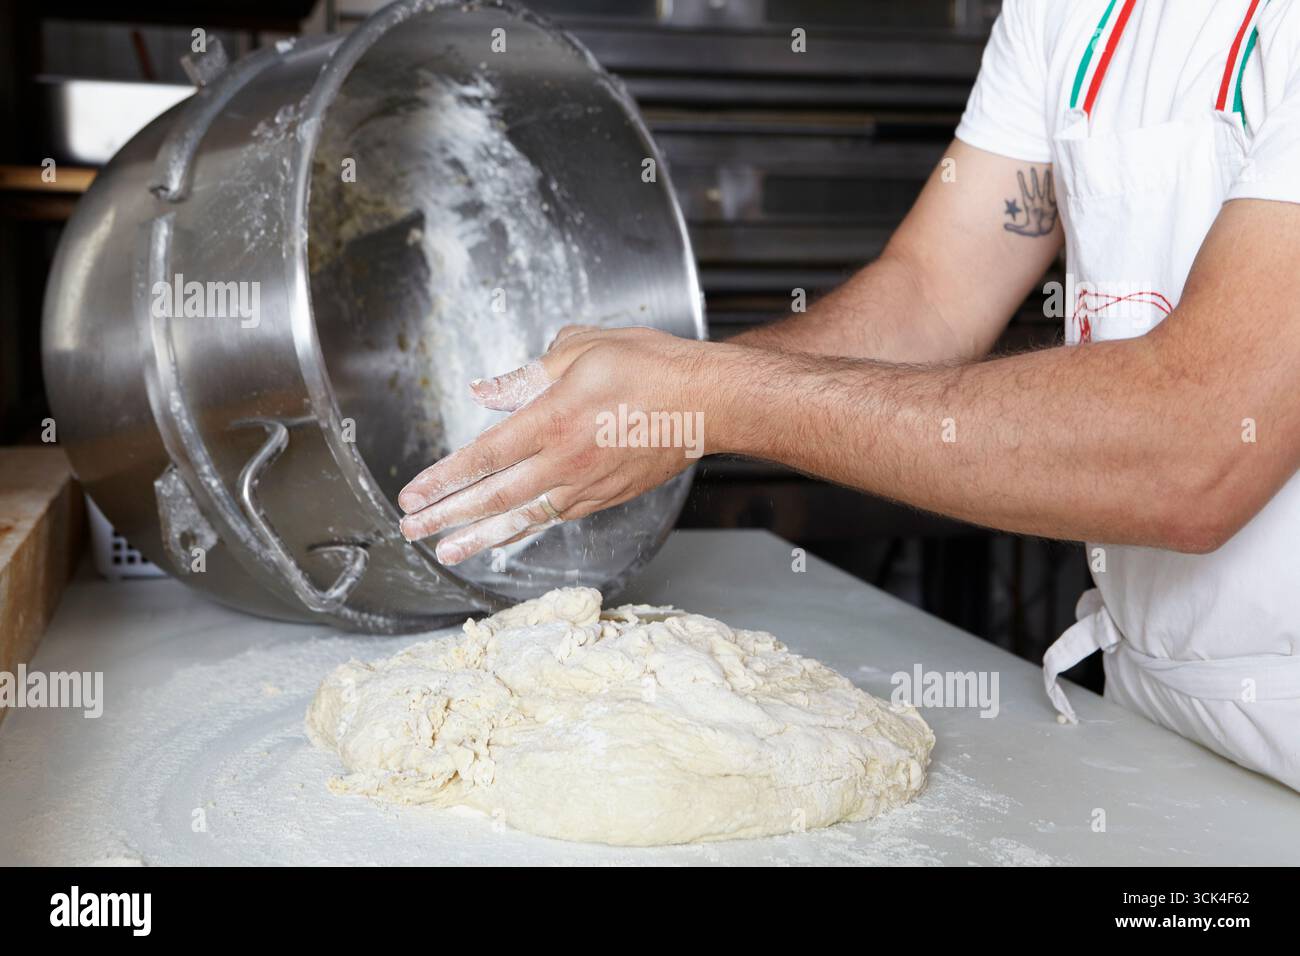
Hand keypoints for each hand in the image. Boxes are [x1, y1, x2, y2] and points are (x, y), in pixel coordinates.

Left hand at [397, 325, 711, 565]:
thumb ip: (526, 375)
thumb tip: (484, 392)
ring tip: (448, 552)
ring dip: (480, 537)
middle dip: (447, 517)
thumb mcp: (581, 350)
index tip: (412, 496)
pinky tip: (507, 535)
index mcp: (552, 421)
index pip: (482, 458)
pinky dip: (525, 529)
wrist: (708, 402)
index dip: (443, 480)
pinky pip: (555, 517)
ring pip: (523, 518)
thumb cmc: (650, 366)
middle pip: (493, 497)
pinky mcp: (606, 496)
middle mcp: (564, 461)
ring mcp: (586, 485)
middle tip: (412, 531)